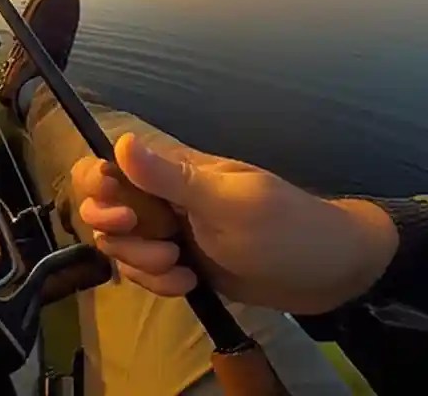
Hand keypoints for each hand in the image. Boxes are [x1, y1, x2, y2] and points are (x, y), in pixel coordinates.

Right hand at [71, 133, 398, 313]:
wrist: (330, 274)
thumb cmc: (286, 230)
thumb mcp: (230, 203)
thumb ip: (172, 178)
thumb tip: (121, 142)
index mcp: (173, 171)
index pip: (106, 166)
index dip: (98, 192)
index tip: (123, 219)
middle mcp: (163, 197)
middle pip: (104, 211)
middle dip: (121, 238)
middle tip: (163, 251)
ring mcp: (171, 231)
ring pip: (121, 246)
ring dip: (141, 265)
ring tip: (181, 270)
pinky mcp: (179, 263)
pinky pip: (143, 272)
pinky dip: (156, 283)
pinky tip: (187, 286)